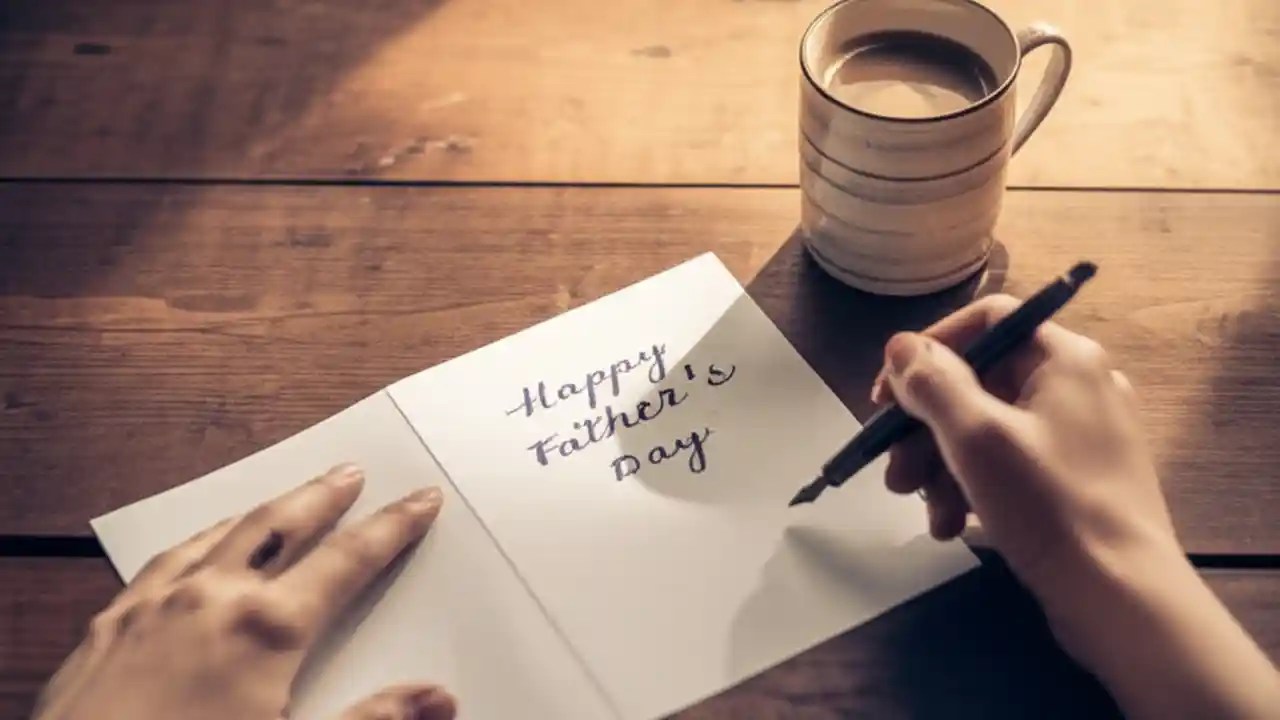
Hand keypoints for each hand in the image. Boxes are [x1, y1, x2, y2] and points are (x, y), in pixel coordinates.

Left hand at [34, 464, 455, 719]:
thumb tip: (439, 698)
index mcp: (267, 630)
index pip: (348, 561)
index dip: (392, 527)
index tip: (419, 500)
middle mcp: (211, 599)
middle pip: (281, 527)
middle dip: (322, 497)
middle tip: (351, 473)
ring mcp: (152, 607)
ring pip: (220, 535)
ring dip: (261, 512)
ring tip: (283, 500)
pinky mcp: (106, 628)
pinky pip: (164, 562)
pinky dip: (197, 543)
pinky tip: (195, 551)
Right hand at [872, 295, 1278, 719]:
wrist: (1121, 598)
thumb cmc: (1050, 505)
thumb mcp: (976, 437)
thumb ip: (932, 382)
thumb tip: (899, 345)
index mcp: (1064, 358)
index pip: (986, 320)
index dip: (929, 350)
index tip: (887, 395)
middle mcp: (1077, 385)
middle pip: (978, 382)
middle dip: (925, 429)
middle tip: (895, 472)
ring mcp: (1080, 435)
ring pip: (987, 430)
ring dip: (942, 466)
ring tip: (923, 510)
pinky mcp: (1076, 480)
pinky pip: (1010, 466)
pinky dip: (974, 488)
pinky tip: (952, 525)